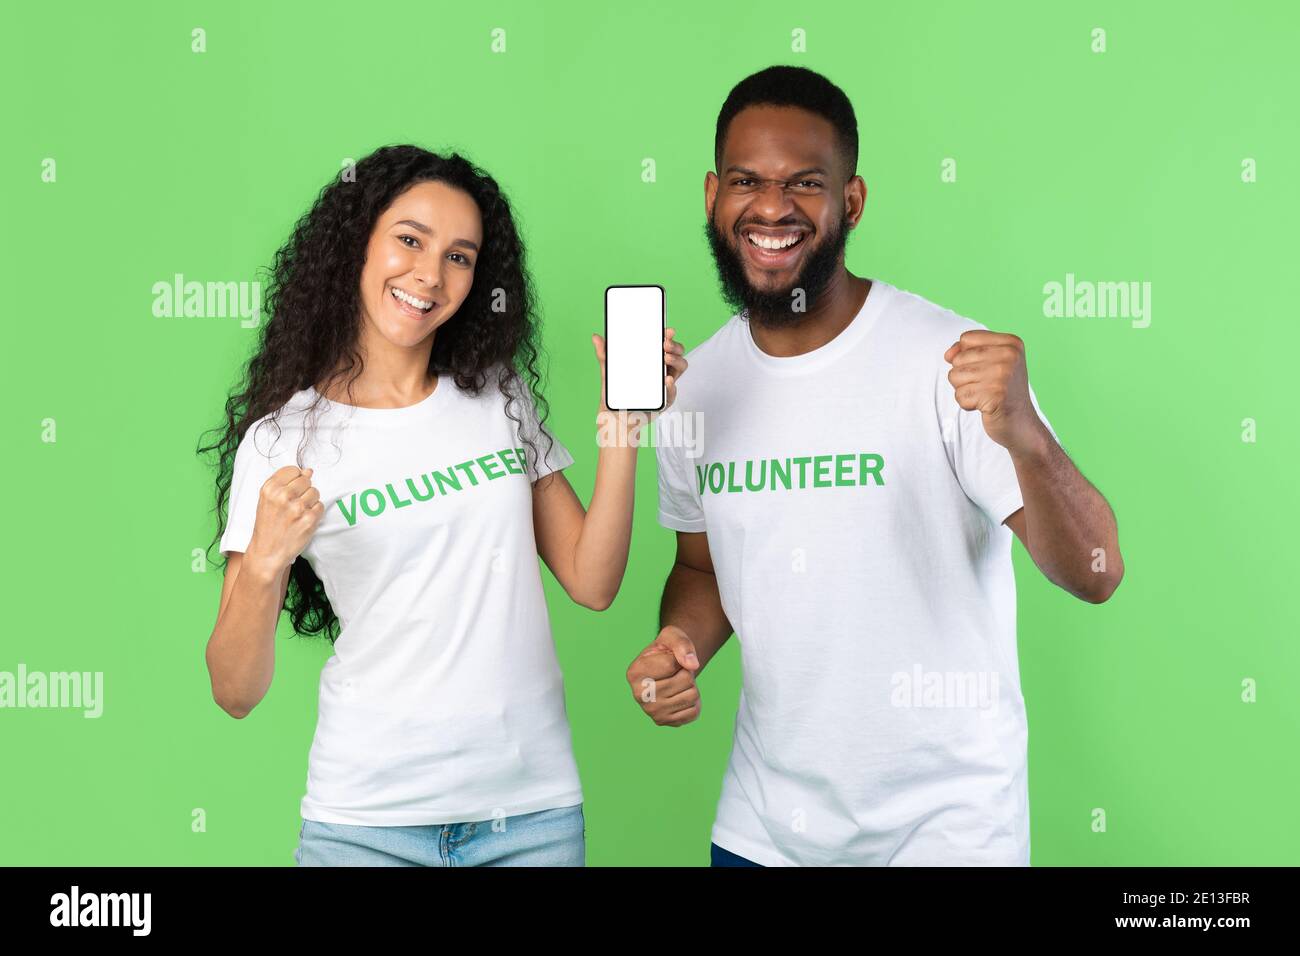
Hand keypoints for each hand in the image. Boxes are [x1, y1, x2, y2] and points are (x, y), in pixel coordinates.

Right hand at [244, 466, 324, 570]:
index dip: (295, 479)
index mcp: (270, 489)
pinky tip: (304, 520)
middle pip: (306, 480)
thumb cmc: (268, 525)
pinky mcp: (309, 519)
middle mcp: (282, 496)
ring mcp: (297, 507)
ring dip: (310, 501)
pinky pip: (320, 506)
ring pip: (315, 492)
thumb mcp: (268, 500)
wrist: (268, 552)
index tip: (291, 490)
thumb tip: (308, 470)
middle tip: (294, 504)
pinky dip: (315, 513)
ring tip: (298, 513)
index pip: (293, 470)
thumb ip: (286, 483)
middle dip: (304, 490)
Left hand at [591, 326, 687, 430]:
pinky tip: (666, 380)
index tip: (666, 330)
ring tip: (666, 358)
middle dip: (675, 346)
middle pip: (677, 353)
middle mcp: (661, 371)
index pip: (665, 344)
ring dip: (676, 360)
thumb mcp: (608, 372)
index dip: (668, 335)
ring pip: (681, 368)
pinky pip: (673, 392)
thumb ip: (604, 354)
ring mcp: (665, 385)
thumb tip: (595, 336)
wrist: (614, 417)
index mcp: (651, 361)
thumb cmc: (615, 394)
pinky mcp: (664, 400)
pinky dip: (671, 385)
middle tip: (664, 344)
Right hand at [625, 625, 701, 726]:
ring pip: (693, 695)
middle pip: (685, 680)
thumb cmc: (666, 650)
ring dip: (691, 685)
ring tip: (678, 682)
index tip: (669, 658)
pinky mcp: (665, 722)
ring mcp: (652, 712)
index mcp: (634, 673)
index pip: (672, 665)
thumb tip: (692, 665)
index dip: (678, 657)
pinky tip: (680, 695)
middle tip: (676, 671)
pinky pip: (694, 711)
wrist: (667, 669)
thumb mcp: (672, 636)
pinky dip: (693, 701)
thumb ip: (682, 644)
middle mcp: (639, 695)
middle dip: (686, 671)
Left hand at [943, 330, 1046, 455]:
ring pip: (955, 376)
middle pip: (958, 359)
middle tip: (986, 386)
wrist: (1020, 423)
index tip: (984, 369)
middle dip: (963, 376)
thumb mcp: (989, 363)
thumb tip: (948, 355)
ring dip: (964, 390)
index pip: (966, 338)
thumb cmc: (1001, 390)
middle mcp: (1010, 356)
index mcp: (1011, 343)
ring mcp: (1003, 376)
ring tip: (984, 395)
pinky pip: (960, 396)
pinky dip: (967, 404)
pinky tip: (984, 405)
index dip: (965, 356)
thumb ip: (966, 351)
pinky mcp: (995, 396)